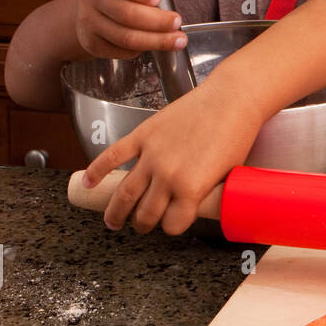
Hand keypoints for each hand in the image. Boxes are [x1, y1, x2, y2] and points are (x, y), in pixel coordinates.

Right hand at [74, 0, 201, 58]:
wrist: (96, 5)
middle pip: (125, 13)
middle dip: (156, 21)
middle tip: (177, 23)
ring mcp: (89, 20)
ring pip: (124, 36)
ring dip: (155, 41)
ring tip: (177, 40)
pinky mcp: (92, 42)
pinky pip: (120, 50)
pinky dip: (142, 50)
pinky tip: (156, 45)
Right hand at [80, 76, 262, 235]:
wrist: (231, 99)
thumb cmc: (237, 134)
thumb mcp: (228, 174)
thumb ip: (207, 193)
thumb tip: (196, 206)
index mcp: (191, 189)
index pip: (172, 224)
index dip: (173, 227)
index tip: (172, 224)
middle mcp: (168, 176)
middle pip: (146, 213)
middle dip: (143, 224)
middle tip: (141, 227)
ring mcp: (152, 155)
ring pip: (125, 192)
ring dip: (116, 211)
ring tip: (113, 222)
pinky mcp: (143, 134)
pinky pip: (113, 156)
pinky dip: (96, 171)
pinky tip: (87, 183)